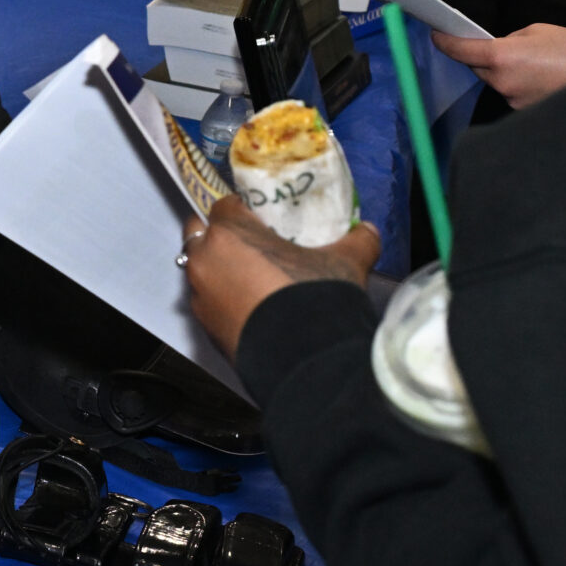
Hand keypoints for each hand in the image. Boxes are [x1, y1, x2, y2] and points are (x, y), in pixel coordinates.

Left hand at [182, 193, 380, 361]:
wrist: (306, 360)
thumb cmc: (314, 297)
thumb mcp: (344, 262)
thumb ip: (356, 240)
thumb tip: (366, 231)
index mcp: (228, 233)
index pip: (225, 204)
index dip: (244, 209)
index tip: (264, 219)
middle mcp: (204, 261)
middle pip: (202, 235)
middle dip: (222, 237)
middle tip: (254, 245)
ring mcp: (200, 298)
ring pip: (203, 271)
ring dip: (221, 270)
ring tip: (256, 280)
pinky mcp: (206, 330)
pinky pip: (211, 304)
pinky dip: (226, 302)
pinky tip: (256, 308)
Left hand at [433, 23, 565, 109]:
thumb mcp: (537, 31)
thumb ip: (509, 39)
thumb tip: (497, 48)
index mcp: (502, 57)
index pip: (462, 51)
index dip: (446, 43)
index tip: (437, 36)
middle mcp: (502, 82)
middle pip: (478, 68)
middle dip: (483, 57)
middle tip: (499, 47)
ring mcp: (512, 100)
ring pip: (495, 82)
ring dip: (503, 73)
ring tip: (531, 64)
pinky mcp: (523, 112)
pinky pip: (512, 94)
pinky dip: (518, 85)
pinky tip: (539, 79)